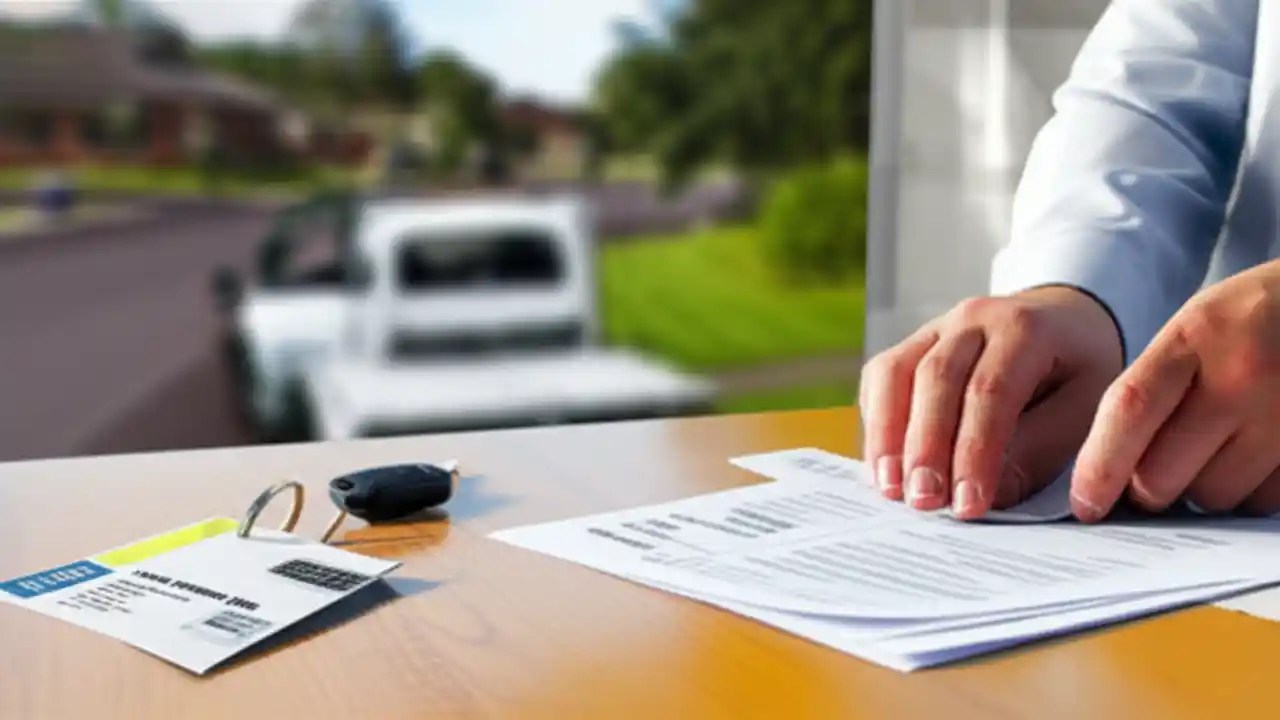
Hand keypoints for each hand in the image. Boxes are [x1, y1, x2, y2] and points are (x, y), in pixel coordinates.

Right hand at [860, 286, 1121, 518]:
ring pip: (894, 372)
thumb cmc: (1078, 374)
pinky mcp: (911, 346)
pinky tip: (883, 466)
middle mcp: (973, 319)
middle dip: (926, 446)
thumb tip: (990, 497)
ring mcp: (935, 328)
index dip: (975, 451)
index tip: (969, 505)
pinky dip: (877, 423)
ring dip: (887, 435)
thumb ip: (1039, 450)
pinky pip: (881, 378)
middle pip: (935, 378)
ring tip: (892, 488)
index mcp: (1026, 328)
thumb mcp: (1085, 410)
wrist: (1066, 324)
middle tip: (924, 501)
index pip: (991, 390)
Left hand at [1071, 260, 1279, 520]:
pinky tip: (1256, 457)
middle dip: (1146, 490)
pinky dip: (1250, 493)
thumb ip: (1156, 385)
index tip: (1084, 503)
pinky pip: (1265, 501)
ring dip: (1202, 489)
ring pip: (1214, 496)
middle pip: (1163, 473)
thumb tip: (1111, 467)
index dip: (1098, 466)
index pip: (1129, 411)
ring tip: (1217, 451)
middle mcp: (1242, 374)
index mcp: (1197, 335)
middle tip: (1150, 478)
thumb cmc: (1259, 318)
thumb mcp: (1200, 326)